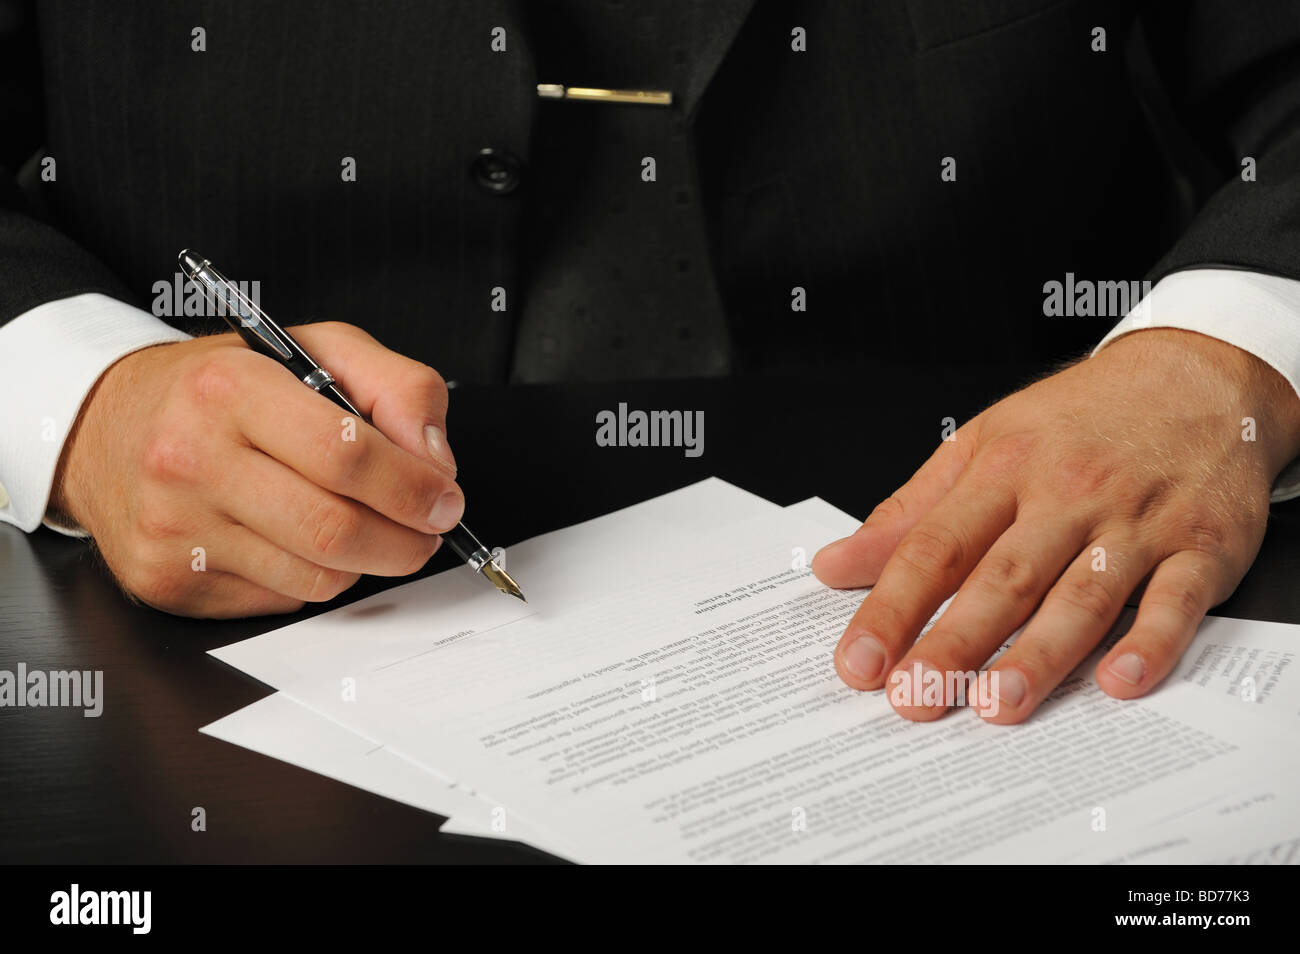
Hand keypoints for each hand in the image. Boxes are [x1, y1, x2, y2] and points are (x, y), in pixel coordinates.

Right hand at [50, 322, 462, 617]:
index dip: (413, 487)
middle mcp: (190, 458)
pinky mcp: (167, 581)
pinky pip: (278, 601)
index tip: (444, 498)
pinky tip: (297, 541)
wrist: (103, 426)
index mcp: (230, 389)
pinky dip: (311, 578)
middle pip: (335, 529)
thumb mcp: (315, 351)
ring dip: (364, 563)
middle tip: (426, 530)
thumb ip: (397, 387)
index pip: (347, 454)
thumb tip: (436, 462)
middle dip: (405, 540)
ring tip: (366, 530)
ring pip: (314, 578)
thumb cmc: (222, 389)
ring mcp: (174, 528)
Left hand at [812, 329, 1299, 721]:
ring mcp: (1135, 524)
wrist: (1194, 374)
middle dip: (953, 642)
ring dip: (1038, 654)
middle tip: (913, 697)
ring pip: (1080, 595)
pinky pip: (1175, 600)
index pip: (934, 548)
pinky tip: (1119, 680)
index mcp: (1003, 470)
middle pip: (1001, 579)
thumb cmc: (1079, 419)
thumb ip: (908, 511)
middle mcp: (1066, 496)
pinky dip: (1150, 641)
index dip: (892, 608)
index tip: (859, 661)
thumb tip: (835, 565)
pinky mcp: (1200, 547)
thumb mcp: (981, 444)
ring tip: (996, 704)